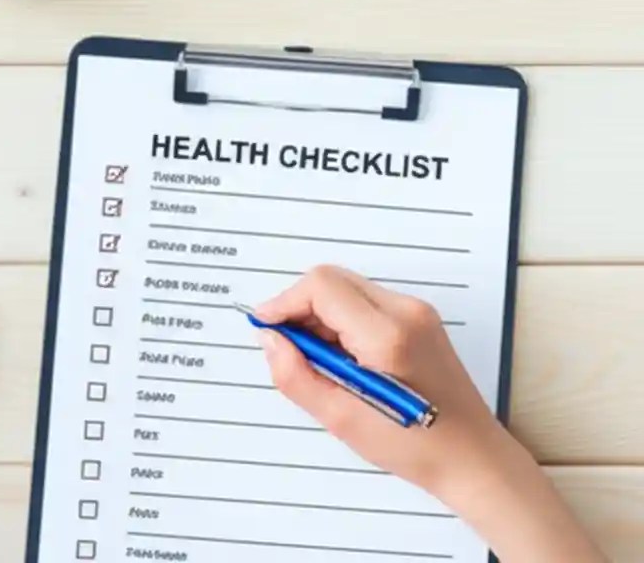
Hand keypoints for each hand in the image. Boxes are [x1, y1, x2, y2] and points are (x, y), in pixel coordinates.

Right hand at [254, 265, 605, 561]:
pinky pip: (365, 303)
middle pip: (332, 281)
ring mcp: (417, 313)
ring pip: (346, 289)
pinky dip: (341, 322)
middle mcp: (406, 312)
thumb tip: (271, 340)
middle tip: (289, 348)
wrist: (472, 457)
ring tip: (320, 363)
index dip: (284, 303)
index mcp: (388, 336)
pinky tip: (342, 360)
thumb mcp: (342, 419)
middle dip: (300, 308)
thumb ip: (296, 375)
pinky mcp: (419, 320)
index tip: (266, 328)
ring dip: (320, 316)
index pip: (321, 287)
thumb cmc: (416, 446)